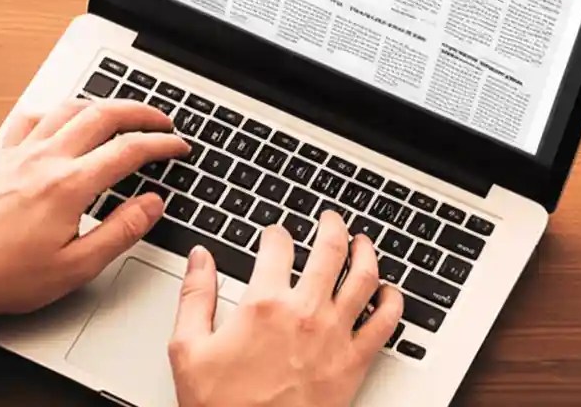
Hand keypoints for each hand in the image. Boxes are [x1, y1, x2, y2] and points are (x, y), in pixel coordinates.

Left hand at [0, 98, 187, 332]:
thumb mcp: (78, 266)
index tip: (178, 146)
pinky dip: (56, 113)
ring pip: (69, 108)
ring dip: (103, 105)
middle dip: (141, 112)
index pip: (129, 150)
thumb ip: (122, 230)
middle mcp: (45, 161)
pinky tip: (64, 121)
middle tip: (162, 120)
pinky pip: (30, 118)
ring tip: (122, 115)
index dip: (162, 144)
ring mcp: (19, 154)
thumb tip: (152, 204)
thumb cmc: (6, 277)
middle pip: (103, 115)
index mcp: (69, 187)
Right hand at [169, 212, 402, 406]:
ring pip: (365, 276)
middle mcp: (305, 312)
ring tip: (363, 242)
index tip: (275, 233)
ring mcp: (335, 335)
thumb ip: (194, 297)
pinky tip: (389, 292)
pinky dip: (392, 301)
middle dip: (331, 226)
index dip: (276, 233)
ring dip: (366, 251)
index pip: (277, 247)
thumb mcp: (188, 351)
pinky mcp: (355, 361)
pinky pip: (386, 322)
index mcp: (264, 305)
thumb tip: (199, 258)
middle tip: (330, 219)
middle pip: (330, 249)